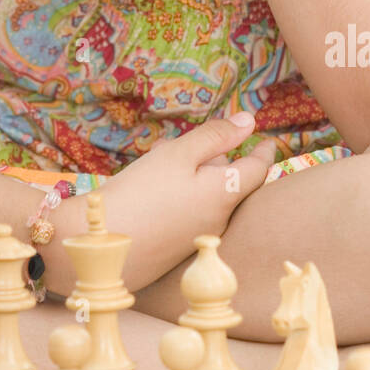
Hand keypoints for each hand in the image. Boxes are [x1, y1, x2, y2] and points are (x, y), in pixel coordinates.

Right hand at [64, 115, 276, 293]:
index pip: (258, 170)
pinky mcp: (176, 247)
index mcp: (224, 195)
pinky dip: (179, 193)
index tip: (268, 141)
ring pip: (205, 194)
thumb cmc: (142, 193)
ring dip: (191, 173)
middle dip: (213, 158)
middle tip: (191, 140)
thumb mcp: (178, 154)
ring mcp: (197, 236)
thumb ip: (215, 136)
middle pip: (227, 181)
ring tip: (160, 154)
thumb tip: (249, 122)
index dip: (264, 151)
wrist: (101, 246)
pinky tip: (150, 182)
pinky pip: (188, 211)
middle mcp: (218, 220)